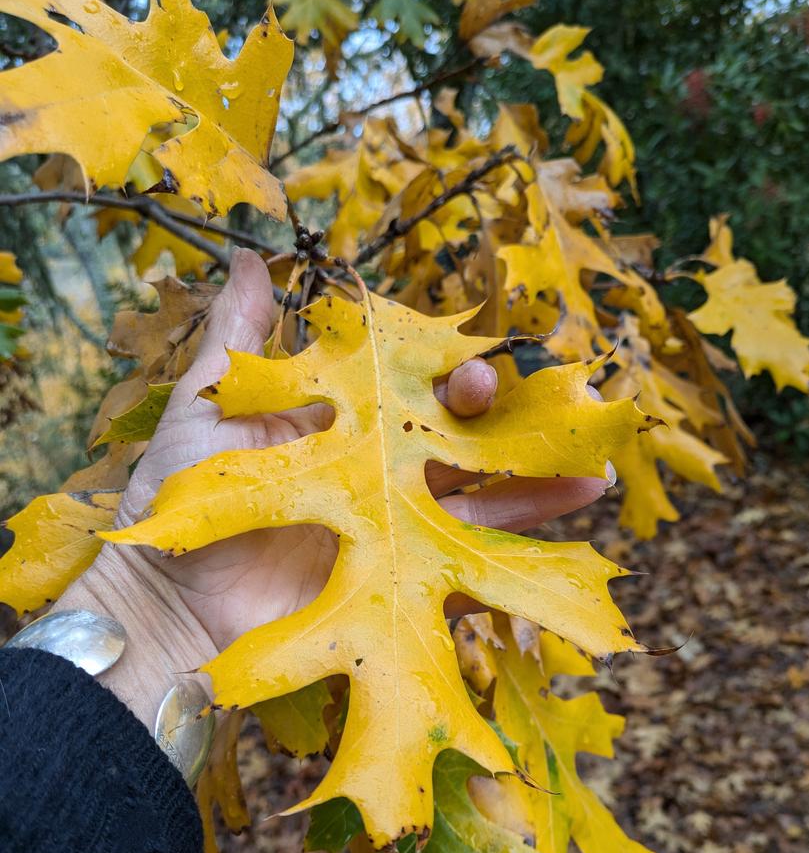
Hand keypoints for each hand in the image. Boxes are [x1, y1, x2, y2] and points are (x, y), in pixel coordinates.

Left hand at [57, 251, 612, 729]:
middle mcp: (380, 467)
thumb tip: (244, 253)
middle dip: (504, 408)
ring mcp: (401, 523)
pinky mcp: (413, 575)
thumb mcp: (205, 403)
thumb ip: (236, 336)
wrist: (170, 600)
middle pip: (460, 429)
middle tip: (538, 390)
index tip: (471, 351)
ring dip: (540, 465)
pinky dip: (534, 527)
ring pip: (485, 484)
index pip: (410, 377)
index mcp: (340, 419)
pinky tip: (584, 493)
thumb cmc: (176, 499)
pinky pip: (484, 549)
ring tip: (595, 454)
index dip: (446, 360)